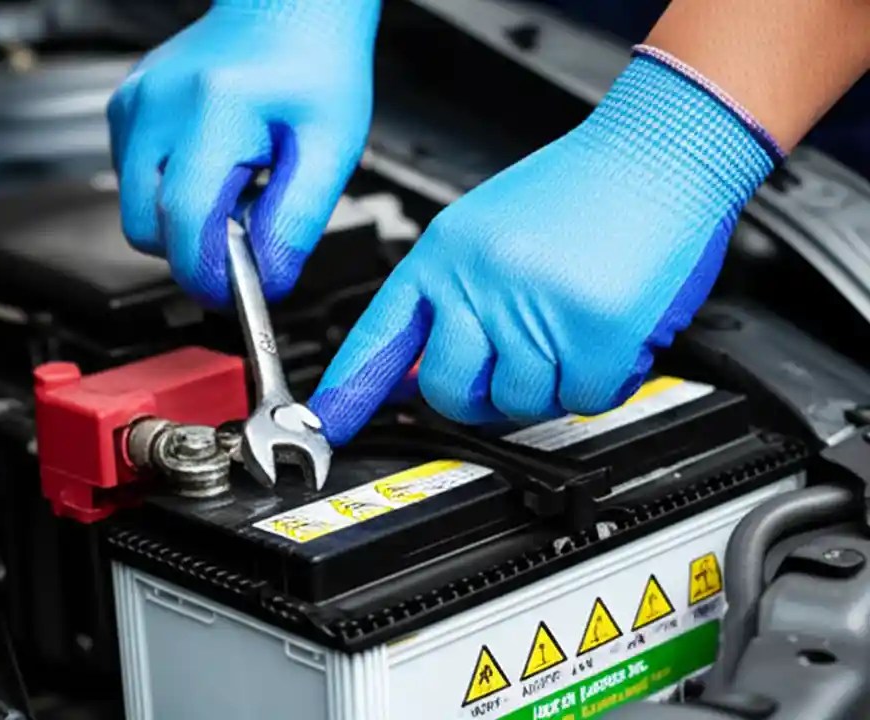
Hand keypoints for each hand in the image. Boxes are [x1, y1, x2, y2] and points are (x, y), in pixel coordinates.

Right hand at [107, 1, 378, 306]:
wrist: (288, 6)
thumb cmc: (313, 66)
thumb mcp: (329, 149)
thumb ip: (296, 222)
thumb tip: (269, 282)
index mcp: (215, 108)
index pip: (184, 221)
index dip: (208, 273)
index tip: (237, 292)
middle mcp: (159, 104)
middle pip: (146, 227)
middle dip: (192, 249)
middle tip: (244, 231)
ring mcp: (134, 103)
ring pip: (135, 209)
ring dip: (182, 219)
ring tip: (234, 185)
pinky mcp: (124, 107)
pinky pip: (133, 180)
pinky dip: (170, 190)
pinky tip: (212, 165)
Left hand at [309, 55, 775, 444]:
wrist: (662, 147)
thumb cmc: (584, 189)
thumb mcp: (486, 231)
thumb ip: (452, 295)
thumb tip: (419, 366)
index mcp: (443, 255)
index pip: (379, 337)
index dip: (350, 390)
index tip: (329, 425)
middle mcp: (478, 281)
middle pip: (449, 392)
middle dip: (482, 397)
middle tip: (517, 366)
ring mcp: (533, 307)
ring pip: (522, 402)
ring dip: (556, 380)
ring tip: (576, 324)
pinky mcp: (593, 330)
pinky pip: (586, 398)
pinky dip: (606, 378)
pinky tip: (612, 332)